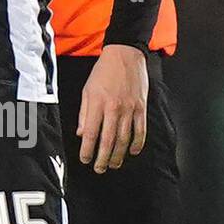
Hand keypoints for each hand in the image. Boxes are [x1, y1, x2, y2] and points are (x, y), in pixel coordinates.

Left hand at [77, 44, 147, 172]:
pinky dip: (137, 143)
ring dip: (118, 155)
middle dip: (103, 158)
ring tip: (113, 164)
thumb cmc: (103, 71)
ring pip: (124, 139)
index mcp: (98, 103)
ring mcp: (129, 109)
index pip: (91, 133)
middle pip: (108, 140)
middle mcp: (114, 108)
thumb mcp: (87, 89)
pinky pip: (140, 130)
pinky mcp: (141, 107)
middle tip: (99, 169)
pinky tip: (132, 151)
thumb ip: (84, 113)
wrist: (124, 55)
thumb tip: (82, 133)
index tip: (85, 159)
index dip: (88, 150)